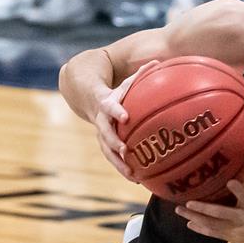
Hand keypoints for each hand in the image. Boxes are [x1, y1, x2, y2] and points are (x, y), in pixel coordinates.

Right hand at [91, 61, 156, 178]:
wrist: (85, 95)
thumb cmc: (113, 89)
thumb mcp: (124, 81)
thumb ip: (140, 74)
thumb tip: (158, 62)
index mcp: (105, 103)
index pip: (109, 106)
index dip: (116, 111)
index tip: (125, 117)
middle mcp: (101, 120)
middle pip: (105, 134)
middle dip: (114, 143)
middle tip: (125, 152)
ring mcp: (100, 133)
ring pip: (107, 150)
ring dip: (118, 163)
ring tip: (133, 176)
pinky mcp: (104, 143)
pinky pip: (112, 157)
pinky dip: (123, 168)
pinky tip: (139, 180)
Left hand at [177, 177, 243, 242]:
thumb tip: (237, 170)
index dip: (238, 188)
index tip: (229, 181)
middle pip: (221, 213)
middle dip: (202, 208)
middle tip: (186, 202)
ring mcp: (238, 230)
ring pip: (213, 225)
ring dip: (195, 218)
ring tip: (180, 211)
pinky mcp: (234, 238)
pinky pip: (214, 234)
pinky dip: (201, 229)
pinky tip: (190, 224)